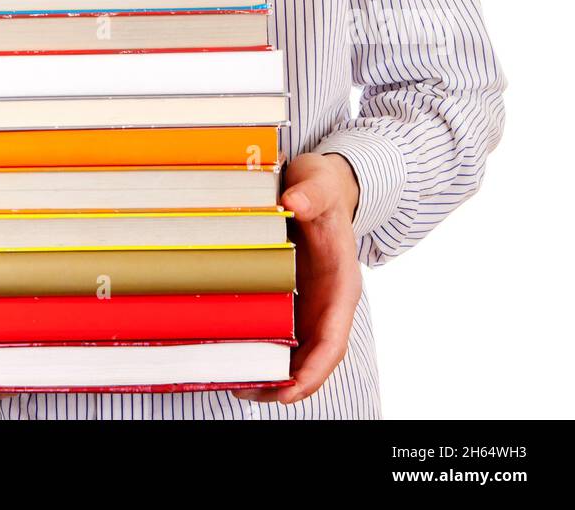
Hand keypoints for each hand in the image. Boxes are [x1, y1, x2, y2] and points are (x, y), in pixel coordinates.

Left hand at [235, 152, 362, 406]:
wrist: (320, 184)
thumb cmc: (322, 186)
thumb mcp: (319, 183)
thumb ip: (311, 193)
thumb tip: (293, 204)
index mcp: (341, 283)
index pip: (333, 339)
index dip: (313, 370)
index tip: (289, 390)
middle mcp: (327, 302)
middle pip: (312, 357)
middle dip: (285, 383)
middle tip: (245, 389)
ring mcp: (309, 303)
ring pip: (295, 351)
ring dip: (269, 371)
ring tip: (233, 381)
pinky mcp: (292, 298)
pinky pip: (279, 332)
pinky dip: (261, 348)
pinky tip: (233, 354)